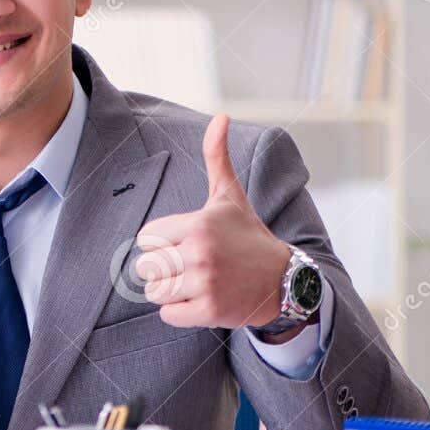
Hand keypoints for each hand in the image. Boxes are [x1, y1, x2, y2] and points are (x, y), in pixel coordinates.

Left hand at [134, 114, 293, 333]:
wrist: (283, 280)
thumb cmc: (247, 236)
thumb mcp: (229, 196)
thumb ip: (216, 156)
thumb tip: (220, 116)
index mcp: (198, 224)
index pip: (145, 238)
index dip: (161, 242)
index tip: (185, 242)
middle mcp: (201, 253)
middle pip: (145, 267)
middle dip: (163, 269)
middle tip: (190, 265)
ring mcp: (206, 284)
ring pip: (154, 292)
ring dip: (170, 291)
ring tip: (196, 281)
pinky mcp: (210, 310)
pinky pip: (168, 314)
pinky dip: (179, 311)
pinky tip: (201, 299)